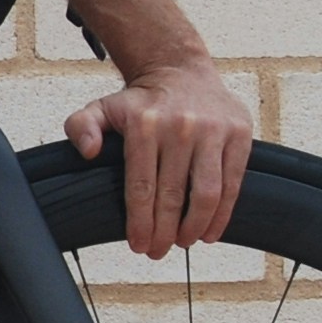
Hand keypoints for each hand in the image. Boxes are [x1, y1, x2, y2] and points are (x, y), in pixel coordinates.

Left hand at [64, 60, 253, 259]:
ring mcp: (212, 130)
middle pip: (172, 195)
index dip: (140, 222)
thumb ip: (82, 127)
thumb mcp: (102, 108)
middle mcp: (179, 126)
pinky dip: (222, 214)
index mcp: (143, 124)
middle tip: (158, 251)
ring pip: (206, 194)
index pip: (141, 186)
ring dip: (194, 227)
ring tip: (183, 242)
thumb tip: (87, 151)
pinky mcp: (239, 134)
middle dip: (164, 232)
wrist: (181, 70)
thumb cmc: (142, 101)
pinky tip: (209, 232)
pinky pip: (232, 183)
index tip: (138, 245)